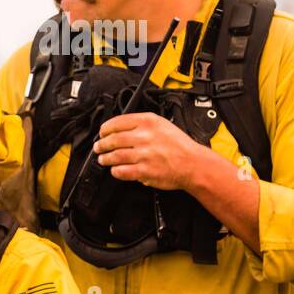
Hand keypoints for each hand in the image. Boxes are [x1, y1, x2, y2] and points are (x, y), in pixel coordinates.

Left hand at [93, 112, 209, 190]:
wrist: (194, 164)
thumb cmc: (180, 146)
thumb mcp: (163, 125)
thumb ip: (142, 124)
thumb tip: (119, 128)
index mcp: (149, 122)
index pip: (117, 122)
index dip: (105, 129)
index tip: (102, 133)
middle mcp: (145, 136)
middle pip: (112, 139)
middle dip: (101, 144)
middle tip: (99, 147)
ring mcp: (144, 154)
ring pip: (114, 156)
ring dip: (105, 158)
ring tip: (103, 159)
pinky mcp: (144, 170)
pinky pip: (121, 171)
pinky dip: (115, 171)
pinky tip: (115, 170)